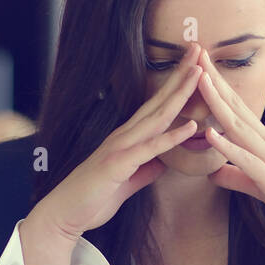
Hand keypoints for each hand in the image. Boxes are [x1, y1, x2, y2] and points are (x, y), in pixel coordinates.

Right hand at [27, 43, 204, 241]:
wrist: (64, 215)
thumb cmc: (93, 199)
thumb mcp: (127, 182)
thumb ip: (145, 170)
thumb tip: (162, 163)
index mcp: (127, 138)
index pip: (157, 106)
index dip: (176, 85)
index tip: (195, 66)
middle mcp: (124, 136)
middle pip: (158, 101)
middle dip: (180, 75)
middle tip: (199, 50)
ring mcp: (120, 147)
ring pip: (156, 116)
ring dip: (179, 94)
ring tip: (200, 73)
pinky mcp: (118, 164)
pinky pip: (150, 148)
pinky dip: (171, 137)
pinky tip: (191, 126)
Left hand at [194, 48, 264, 258]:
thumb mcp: (260, 186)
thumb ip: (236, 177)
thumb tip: (212, 173)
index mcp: (264, 143)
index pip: (237, 108)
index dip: (218, 87)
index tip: (201, 66)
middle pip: (236, 107)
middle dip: (215, 81)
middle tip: (196, 54)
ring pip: (239, 127)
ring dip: (218, 103)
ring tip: (200, 81)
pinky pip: (247, 161)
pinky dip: (228, 147)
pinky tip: (211, 134)